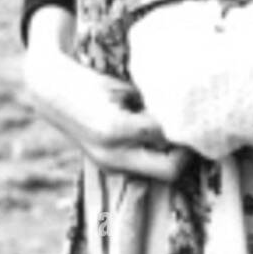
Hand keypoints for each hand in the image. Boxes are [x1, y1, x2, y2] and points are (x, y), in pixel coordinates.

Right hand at [25, 8, 190, 180]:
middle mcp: (113, 154)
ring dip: (173, 157)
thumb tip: (185, 106)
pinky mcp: (107, 168)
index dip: (188, 125)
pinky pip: (143, 169)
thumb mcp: (121, 86)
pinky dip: (157, 156)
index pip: (169, 135)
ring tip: (182, 134)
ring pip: (159, 173)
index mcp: (117, 128)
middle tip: (196, 132)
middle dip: (188, 153)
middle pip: (170, 169)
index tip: (202, 115)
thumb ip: (150, 101)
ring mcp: (109, 165)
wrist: (49, 94)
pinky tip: (162, 138)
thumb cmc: (88, 81)